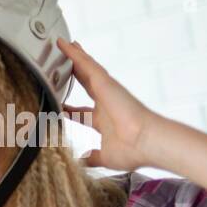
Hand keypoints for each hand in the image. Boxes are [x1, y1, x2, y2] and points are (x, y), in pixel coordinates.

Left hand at [58, 37, 157, 171]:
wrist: (148, 141)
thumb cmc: (133, 151)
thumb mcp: (104, 156)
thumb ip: (91, 158)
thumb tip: (80, 162)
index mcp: (103, 120)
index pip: (81, 112)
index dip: (69, 109)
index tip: (58, 106)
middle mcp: (105, 103)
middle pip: (84, 83)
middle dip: (73, 74)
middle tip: (61, 63)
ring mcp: (106, 91)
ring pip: (86, 69)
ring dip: (74, 57)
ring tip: (61, 45)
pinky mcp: (106, 83)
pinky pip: (87, 64)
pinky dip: (75, 54)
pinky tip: (65, 45)